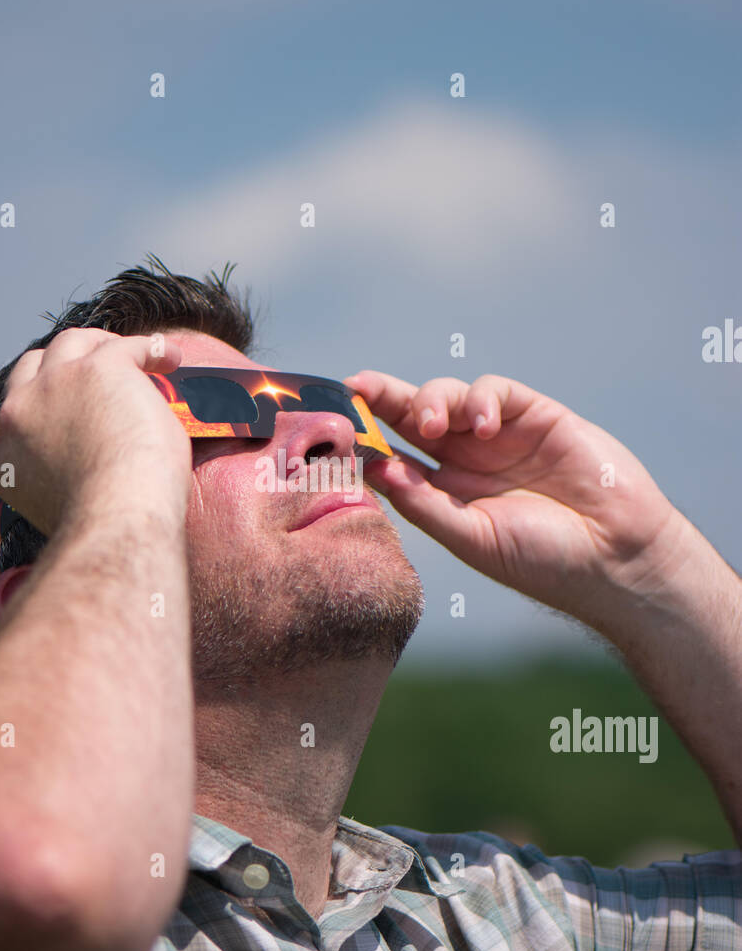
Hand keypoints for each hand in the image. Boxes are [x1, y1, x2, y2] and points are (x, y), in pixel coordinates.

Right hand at [0, 330, 191, 538]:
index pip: (18, 416)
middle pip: (35, 366)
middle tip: (99, 371)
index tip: (76, 412)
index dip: (48, 407)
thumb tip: (93, 472)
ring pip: (72, 343)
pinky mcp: (98, 369)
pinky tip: (169, 358)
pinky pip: (127, 348)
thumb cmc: (103, 527)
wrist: (116, 521)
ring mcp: (55, 386)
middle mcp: (19, 414)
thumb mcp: (59, 506)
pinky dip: (150, 349)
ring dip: (101, 346)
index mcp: (3, 456)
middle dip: (65, 364)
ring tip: (135, 358)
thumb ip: (59, 480)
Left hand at [344, 369, 685, 630]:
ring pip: (450, 396)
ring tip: (434, 424)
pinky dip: (483, 399)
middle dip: (384, 397)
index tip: (335, 420)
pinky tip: (485, 425)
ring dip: (433, 401)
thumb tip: (374, 467)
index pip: (393, 453)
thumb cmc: (544, 561)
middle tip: (361, 389)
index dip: (365, 434)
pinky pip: (497, 392)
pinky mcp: (537, 416)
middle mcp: (467, 460)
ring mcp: (502, 436)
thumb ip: (424, 504)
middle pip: (413, 415)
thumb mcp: (473, 538)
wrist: (615, 558)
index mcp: (444, 492)